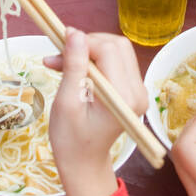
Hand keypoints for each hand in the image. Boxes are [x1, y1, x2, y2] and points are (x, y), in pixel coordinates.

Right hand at [44, 28, 145, 195]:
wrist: (83, 163)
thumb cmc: (71, 139)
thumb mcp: (67, 102)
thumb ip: (74, 66)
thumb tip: (74, 33)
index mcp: (124, 96)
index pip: (108, 50)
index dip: (82, 41)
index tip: (57, 43)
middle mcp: (138, 91)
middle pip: (116, 45)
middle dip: (86, 43)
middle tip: (58, 54)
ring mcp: (138, 91)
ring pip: (117, 50)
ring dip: (89, 50)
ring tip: (62, 61)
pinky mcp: (132, 90)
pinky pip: (117, 62)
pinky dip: (95, 59)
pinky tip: (75, 69)